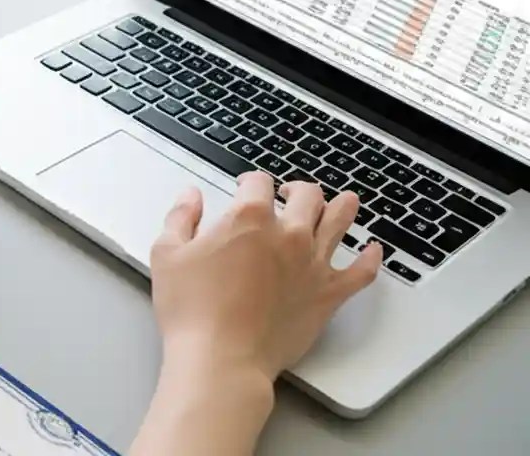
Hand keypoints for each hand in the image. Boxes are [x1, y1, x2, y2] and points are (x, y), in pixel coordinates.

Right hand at [151, 172, 380, 382]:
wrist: (222, 358)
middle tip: (290, 194)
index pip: (258, 182)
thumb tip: (191, 196)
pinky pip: (362, 271)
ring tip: (345, 201)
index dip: (250, 181)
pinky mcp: (328, 295)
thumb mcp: (168, 254)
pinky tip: (373, 249)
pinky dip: (371, 257)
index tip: (244, 188)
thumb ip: (181, 217)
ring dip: (342, 206)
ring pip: (340, 220)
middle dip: (297, 190)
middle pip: (307, 194)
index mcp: (249, 217)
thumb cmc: (192, 310)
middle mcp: (288, 233)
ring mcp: (314, 263)